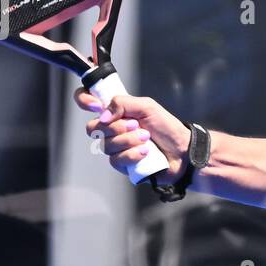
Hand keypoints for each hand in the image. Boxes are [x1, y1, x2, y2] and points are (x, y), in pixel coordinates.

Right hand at [74, 87, 190, 180]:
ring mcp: (116, 147)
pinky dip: (132, 155)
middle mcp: (112, 129)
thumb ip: (122, 103)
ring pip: (105, 146)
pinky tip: (145, 153)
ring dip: (128, 141)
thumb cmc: (166, 127)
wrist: (182, 151)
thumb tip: (103, 115)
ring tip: (146, 139)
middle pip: (92, 128)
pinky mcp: (122, 164)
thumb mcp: (147, 106)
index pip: (87, 101)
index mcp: (116, 112)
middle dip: (115, 127)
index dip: (84, 101)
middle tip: (136, 125)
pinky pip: (115, 160)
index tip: (96, 106)